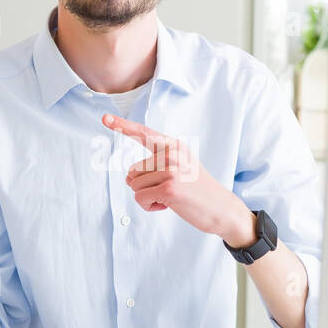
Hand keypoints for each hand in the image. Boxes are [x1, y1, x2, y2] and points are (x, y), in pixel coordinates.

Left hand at [102, 113, 255, 247]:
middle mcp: (172, 153)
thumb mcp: (181, 168)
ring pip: (134, 187)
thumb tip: (127, 177)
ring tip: (171, 198)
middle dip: (144, 187)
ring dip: (148, 198)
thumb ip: (154, 167)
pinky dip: (151, 206)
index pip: (144, 133)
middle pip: (132, 171)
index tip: (105, 118)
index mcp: (174, 145)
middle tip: (170, 191)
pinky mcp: (169, 187)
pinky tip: (170, 205)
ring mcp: (171, 169)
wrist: (222, 209)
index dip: (122, 126)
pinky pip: (141, 198)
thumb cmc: (197, 191)